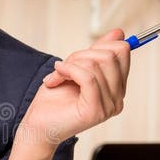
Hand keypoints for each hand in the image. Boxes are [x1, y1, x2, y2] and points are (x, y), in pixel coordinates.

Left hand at [15, 29, 130, 156]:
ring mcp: (109, 107)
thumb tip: (119, 33)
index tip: (76, 58)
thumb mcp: (76, 68)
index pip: (122, 51)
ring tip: (58, 76)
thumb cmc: (53, 101)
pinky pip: (88, 77)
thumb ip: (98, 52)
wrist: (38, 126)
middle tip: (63, 67)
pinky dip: (68, 70)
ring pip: (97, 64)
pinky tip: (56, 77)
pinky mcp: (95, 111)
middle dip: (82, 54)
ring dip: (71, 64)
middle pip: (111, 54)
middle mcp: (118, 99)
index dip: (97, 46)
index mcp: (117, 88)